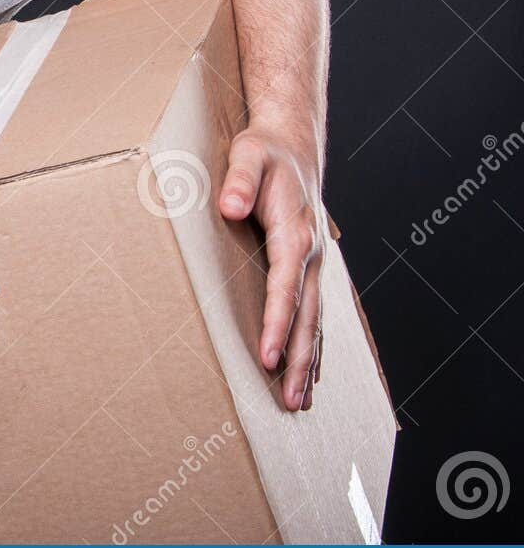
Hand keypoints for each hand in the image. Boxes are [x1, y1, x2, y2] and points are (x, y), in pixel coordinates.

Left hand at [218, 121, 325, 411]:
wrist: (293, 145)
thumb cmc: (265, 153)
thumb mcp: (248, 156)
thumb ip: (239, 180)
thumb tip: (231, 206)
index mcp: (295, 233)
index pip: (285, 287)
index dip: (277, 323)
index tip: (267, 356)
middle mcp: (310, 255)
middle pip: (308, 317)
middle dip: (299, 360)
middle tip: (290, 401)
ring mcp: (313, 264)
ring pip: (315, 322)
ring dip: (309, 362)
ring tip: (300, 402)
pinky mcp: (307, 268)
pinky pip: (313, 314)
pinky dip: (313, 345)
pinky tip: (309, 372)